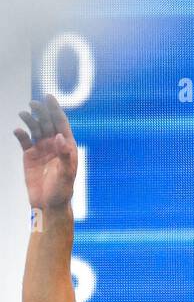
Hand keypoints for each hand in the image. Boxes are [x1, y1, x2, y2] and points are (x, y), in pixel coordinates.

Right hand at [14, 94, 77, 209]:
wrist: (48, 205)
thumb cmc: (61, 192)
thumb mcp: (65, 175)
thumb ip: (64, 155)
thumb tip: (59, 136)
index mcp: (66, 147)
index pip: (61, 123)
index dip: (55, 109)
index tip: (48, 96)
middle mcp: (54, 145)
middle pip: (47, 122)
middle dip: (41, 111)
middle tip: (33, 103)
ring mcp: (41, 149)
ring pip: (35, 128)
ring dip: (30, 119)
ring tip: (24, 114)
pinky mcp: (29, 155)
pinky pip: (24, 140)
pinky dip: (20, 134)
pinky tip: (18, 131)